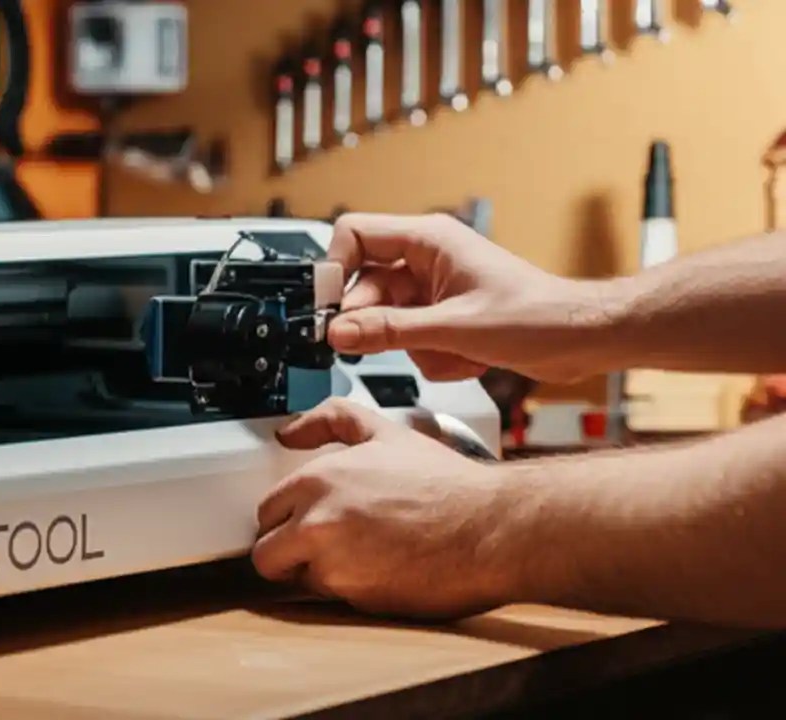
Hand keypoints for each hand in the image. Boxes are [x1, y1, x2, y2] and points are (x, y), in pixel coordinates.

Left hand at [253, 398, 513, 620]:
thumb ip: (332, 420)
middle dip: (287, 552)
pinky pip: (335, 600)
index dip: (284, 517)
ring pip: (298, 580)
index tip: (300, 519)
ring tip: (358, 554)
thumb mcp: (386, 433)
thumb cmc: (445, 483)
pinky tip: (380, 568)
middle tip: (319, 544)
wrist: (492, 529)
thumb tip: (288, 432)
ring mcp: (335, 566)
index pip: (265, 512)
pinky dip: (350, 589)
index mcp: (316, 481)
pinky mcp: (358, 599)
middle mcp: (316, 524)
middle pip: (266, 555)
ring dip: (318, 573)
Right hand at [327, 213, 620, 382]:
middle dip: (375, 324)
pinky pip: (409, 341)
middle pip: (364, 287)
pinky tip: (465, 358)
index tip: (327, 308)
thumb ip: (389, 330)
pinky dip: (432, 358)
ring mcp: (433, 291)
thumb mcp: (454, 327)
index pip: (353, 235)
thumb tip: (339, 332)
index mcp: (428, 240)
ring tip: (451, 350)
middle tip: (382, 345)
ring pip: (386, 320)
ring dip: (412, 346)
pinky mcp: (442, 319)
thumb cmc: (539, 316)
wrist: (581, 340)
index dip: (334, 270)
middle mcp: (426, 261)